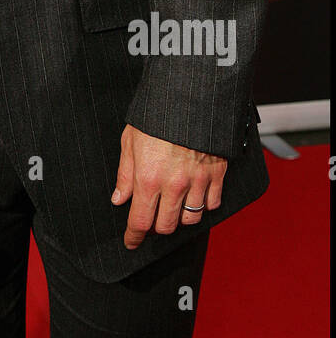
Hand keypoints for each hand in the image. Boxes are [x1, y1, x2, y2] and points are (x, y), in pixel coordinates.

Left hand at [112, 123, 226, 248]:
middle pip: (166, 226)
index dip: (134, 236)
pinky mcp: (217, 174)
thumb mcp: (130, 140)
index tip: (131, 241)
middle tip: (151, 219)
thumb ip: (125, 173)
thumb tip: (120, 198)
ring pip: (190, 219)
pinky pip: (212, 204)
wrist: (190, 96)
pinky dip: (203, 206)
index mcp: (149, 177)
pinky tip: (195, 196)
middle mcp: (174, 185)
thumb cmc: (156, 115)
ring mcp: (198, 181)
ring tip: (172, 207)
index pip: (141, 221)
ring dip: (180, 218)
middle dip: (156, 228)